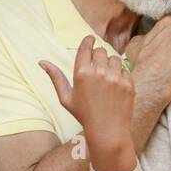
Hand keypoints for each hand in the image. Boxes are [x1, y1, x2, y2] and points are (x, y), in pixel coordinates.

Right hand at [40, 35, 134, 170]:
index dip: (88, 41)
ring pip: (114, 58)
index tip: (90, 39)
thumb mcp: (66, 98)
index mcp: (81, 74)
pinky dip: (120, 74)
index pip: (86, 48)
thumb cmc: (84, 115)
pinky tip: (115, 85)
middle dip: (98, 55)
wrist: (108, 131)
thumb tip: (42, 62)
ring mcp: (115, 78)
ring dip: (110, 63)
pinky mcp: (128, 84)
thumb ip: (56, 78)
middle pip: (101, 51)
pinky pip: (125, 69)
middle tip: (97, 66)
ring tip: (106, 76)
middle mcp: (99, 73)